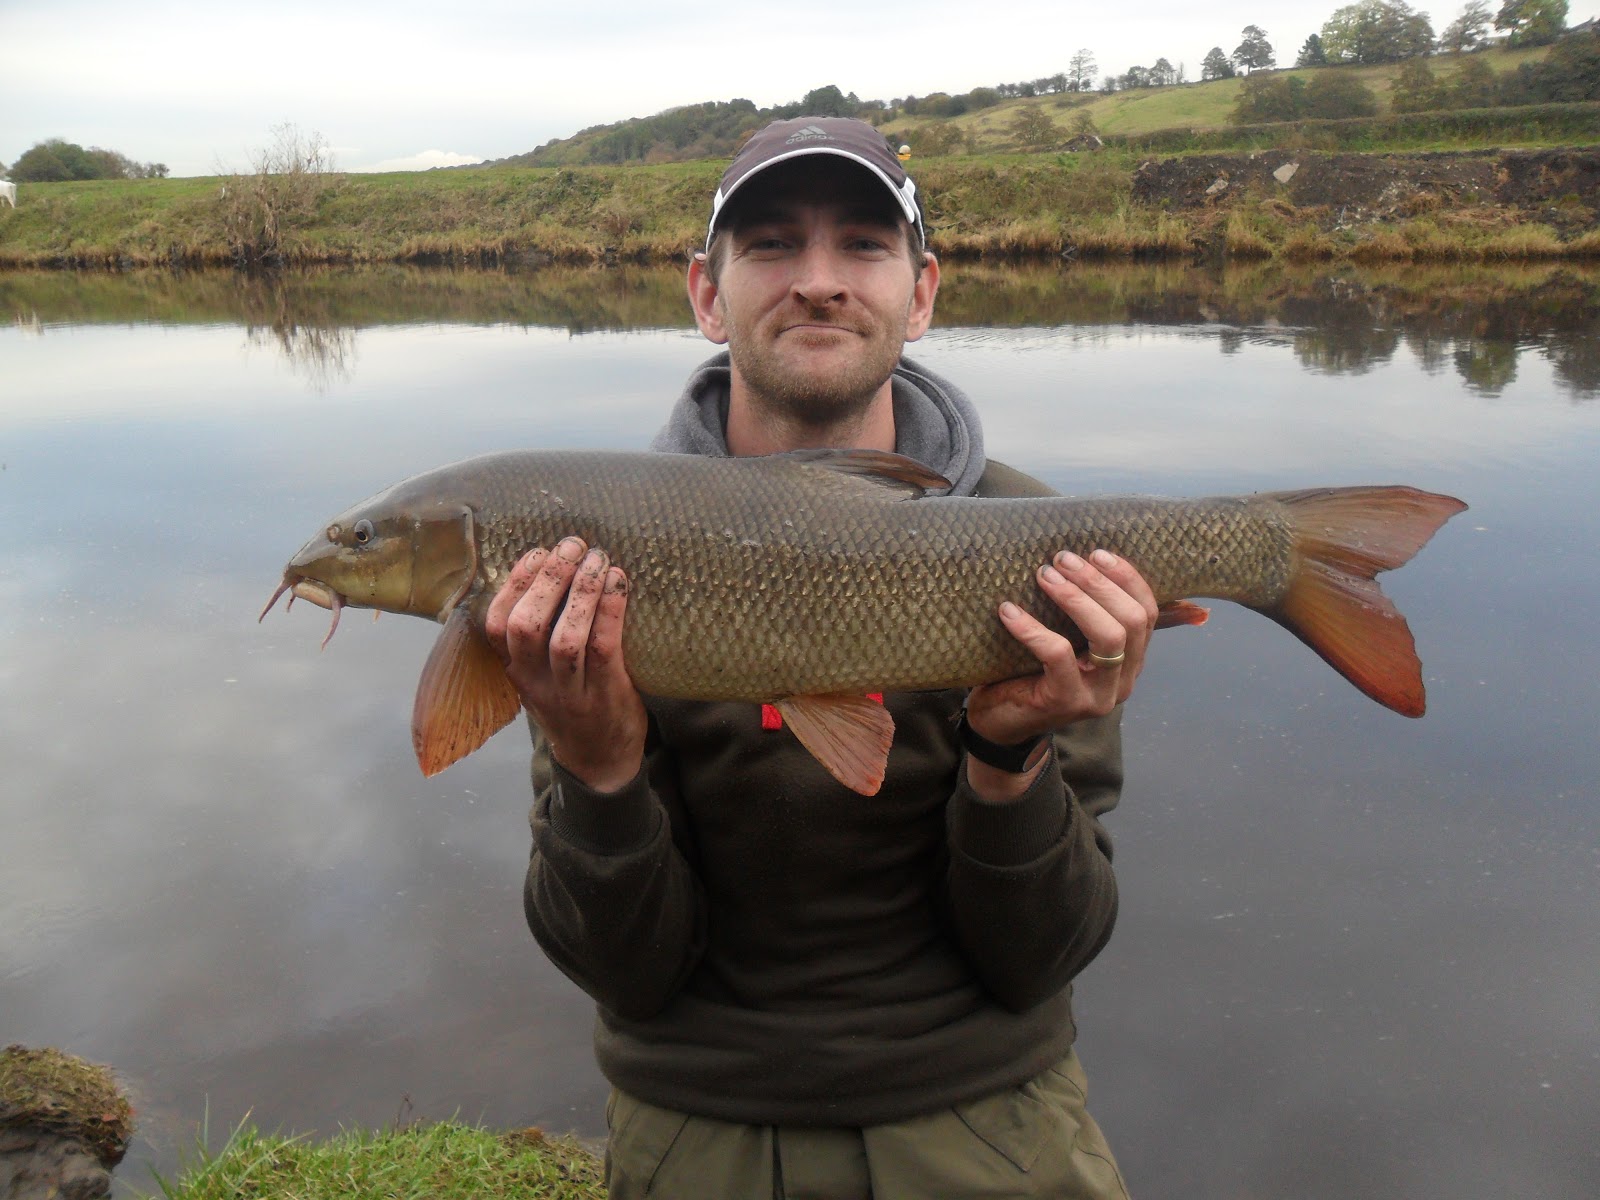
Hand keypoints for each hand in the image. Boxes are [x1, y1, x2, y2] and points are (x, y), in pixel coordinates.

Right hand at [483, 537, 647, 792]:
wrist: (599, 762)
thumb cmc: (574, 704)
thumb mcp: (541, 676)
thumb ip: (537, 637)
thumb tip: (552, 569)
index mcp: (515, 671)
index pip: (496, 625)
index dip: (514, 584)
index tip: (537, 552)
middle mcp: (536, 682)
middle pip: (526, 626)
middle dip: (548, 578)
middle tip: (572, 545)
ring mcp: (570, 692)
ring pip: (565, 638)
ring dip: (581, 591)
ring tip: (597, 558)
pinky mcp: (605, 695)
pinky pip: (604, 648)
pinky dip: (610, 610)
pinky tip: (619, 583)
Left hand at [963, 549, 1157, 799]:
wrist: (1000, 724)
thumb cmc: (1031, 672)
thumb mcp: (1064, 640)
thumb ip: (1082, 612)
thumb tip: (1083, 556)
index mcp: (1130, 661)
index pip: (1148, 613)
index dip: (1126, 578)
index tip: (1096, 553)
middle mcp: (1123, 680)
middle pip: (1132, 621)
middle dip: (1099, 583)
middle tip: (1062, 560)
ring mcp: (1099, 695)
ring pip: (1107, 636)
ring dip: (1076, 599)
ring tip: (1043, 575)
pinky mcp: (1067, 702)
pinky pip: (1058, 654)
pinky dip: (1032, 627)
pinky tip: (1008, 611)